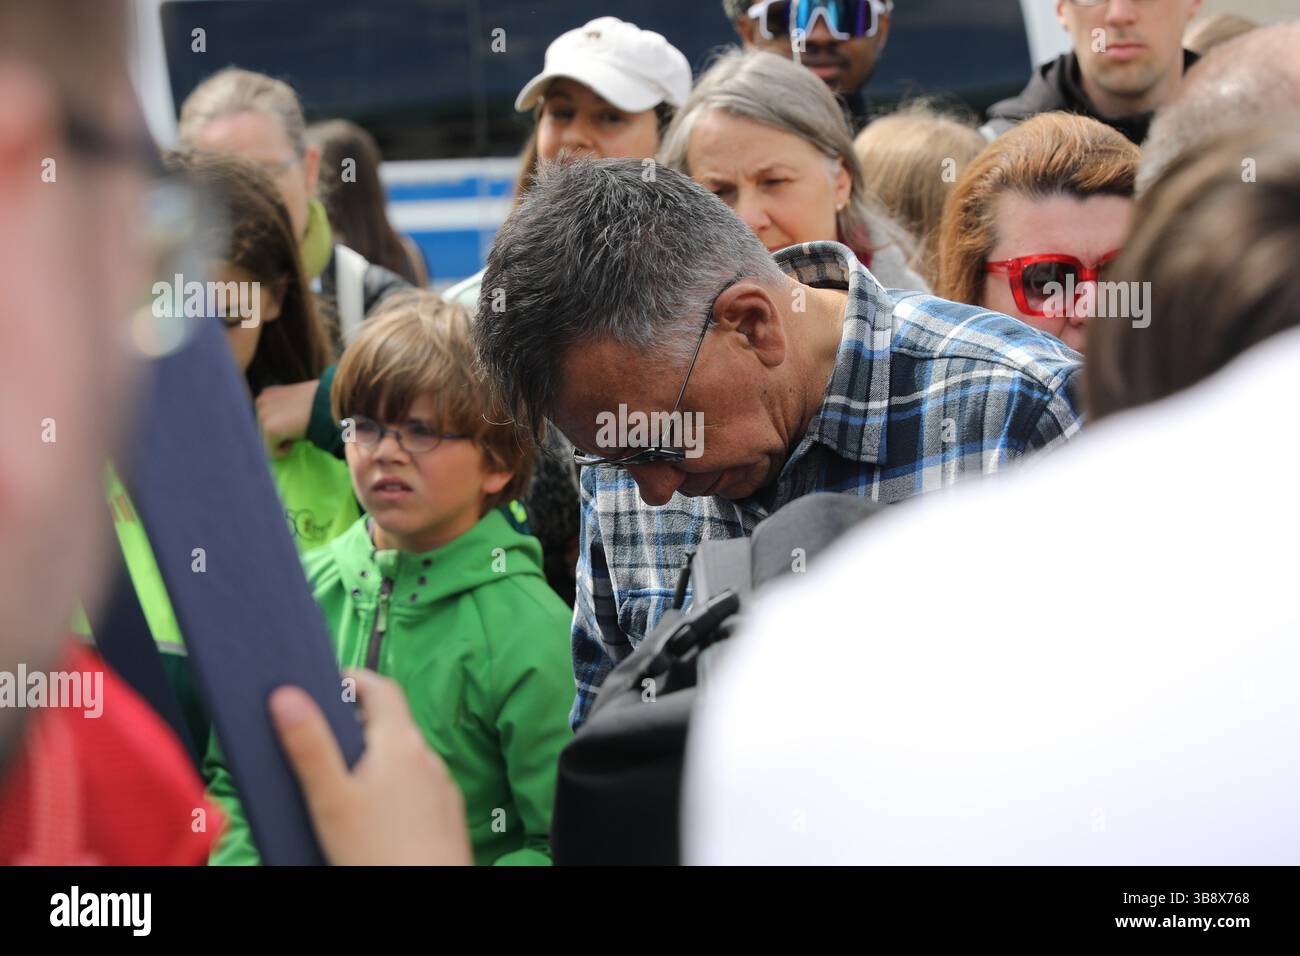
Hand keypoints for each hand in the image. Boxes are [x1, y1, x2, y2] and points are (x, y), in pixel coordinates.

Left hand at [255, 380, 318, 457]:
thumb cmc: (320, 405)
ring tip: (298, 429)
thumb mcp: (295, 402)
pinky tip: (296, 436)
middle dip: (280, 435)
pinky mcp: (269, 428)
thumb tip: (279, 427)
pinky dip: (285, 450)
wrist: (331, 403)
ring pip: (266, 443)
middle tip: (298, 426)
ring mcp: (263, 415)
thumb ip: (282, 409)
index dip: (281, 428)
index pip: (264, 423)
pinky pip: (272, 452)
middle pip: (261, 434)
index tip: (295, 423)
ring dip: (283, 441)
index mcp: (266, 394)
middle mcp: (260, 402)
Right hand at [269, 669, 471, 865]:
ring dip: (376, 757)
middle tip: (323, 735)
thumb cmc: (378, 853)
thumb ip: (309, 746)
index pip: (382, 688)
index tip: (328, 683)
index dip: (354, 679)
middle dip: (358, 724)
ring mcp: (441, 785)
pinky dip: (394, 787)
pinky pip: (417, 786)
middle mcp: (427, 757)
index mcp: (400, 742)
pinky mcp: (446, 812)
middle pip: (392, 723)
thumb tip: (286, 695)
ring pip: (404, 758)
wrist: (427, 894)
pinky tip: (374, 812)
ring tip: (343, 779)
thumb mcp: (331, 799)